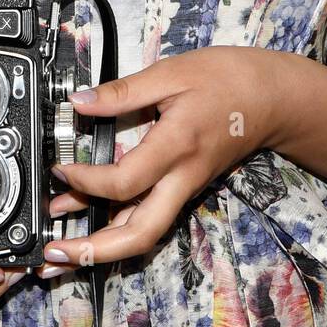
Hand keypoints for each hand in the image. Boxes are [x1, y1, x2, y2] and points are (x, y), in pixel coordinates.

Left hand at [35, 46, 278, 279]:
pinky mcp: (184, 187)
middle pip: (140, 234)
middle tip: (54, 254)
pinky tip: (92, 218)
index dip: (85, 181)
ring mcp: (185, 188)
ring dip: (102, 246)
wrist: (272, 98)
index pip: (125, 181)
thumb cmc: (226, 79)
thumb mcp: (171, 73)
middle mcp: (182, 178)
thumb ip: (122, 91)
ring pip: (145, 233)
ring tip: (62, 246)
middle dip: (94, 251)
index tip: (60, 168)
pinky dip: (118, 224)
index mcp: (176, 147)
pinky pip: (150, 215)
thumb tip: (79, 102)